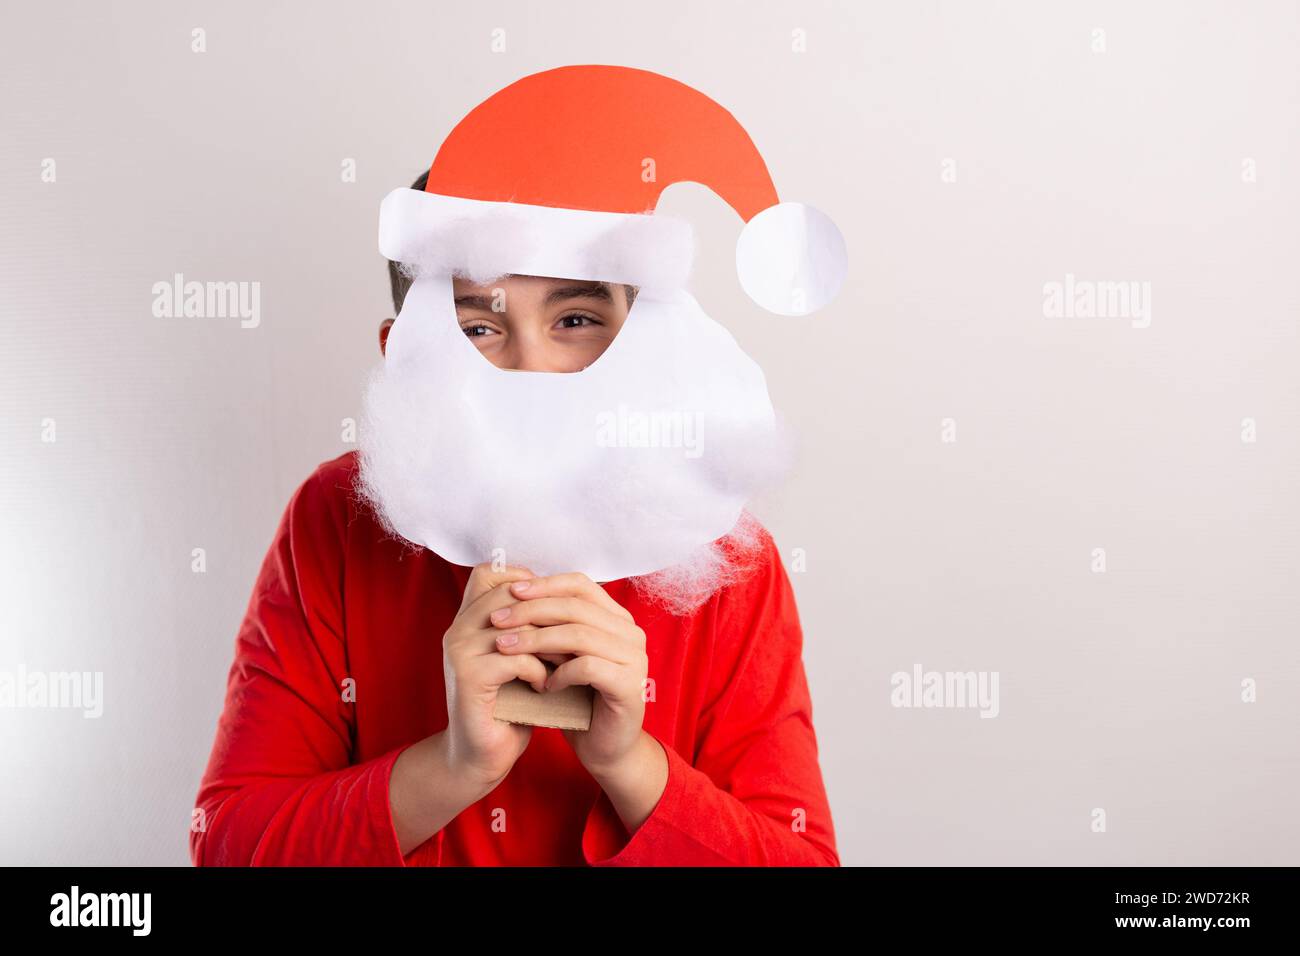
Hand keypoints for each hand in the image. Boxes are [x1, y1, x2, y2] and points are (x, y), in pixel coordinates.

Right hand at [441, 563, 549, 792]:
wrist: (481, 757)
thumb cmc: (507, 705)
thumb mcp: (519, 658)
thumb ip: (529, 627)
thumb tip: (568, 596)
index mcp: (467, 620)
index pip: (492, 573)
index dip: (528, 583)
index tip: (557, 611)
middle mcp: (458, 629)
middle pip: (512, 595)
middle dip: (550, 615)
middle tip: (573, 638)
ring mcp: (460, 652)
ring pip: (519, 625)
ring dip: (551, 644)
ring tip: (564, 662)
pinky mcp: (469, 678)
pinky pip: (516, 658)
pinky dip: (539, 671)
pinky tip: (544, 686)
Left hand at [487, 573, 648, 779]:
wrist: (604, 749)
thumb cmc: (580, 700)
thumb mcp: (562, 656)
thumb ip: (552, 627)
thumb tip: (512, 596)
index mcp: (617, 618)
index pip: (580, 585)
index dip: (544, 585)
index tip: (509, 592)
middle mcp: (631, 633)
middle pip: (576, 606)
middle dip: (530, 610)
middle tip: (497, 621)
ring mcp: (634, 659)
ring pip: (579, 634)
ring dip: (536, 640)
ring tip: (505, 649)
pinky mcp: (630, 686)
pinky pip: (588, 667)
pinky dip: (560, 673)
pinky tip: (542, 684)